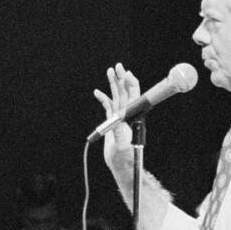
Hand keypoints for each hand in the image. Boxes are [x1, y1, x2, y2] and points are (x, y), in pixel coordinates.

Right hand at [92, 63, 141, 177]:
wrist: (119, 164)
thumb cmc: (124, 156)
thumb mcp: (122, 145)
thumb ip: (120, 134)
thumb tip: (118, 124)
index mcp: (131, 117)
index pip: (133, 96)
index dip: (131, 84)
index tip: (126, 73)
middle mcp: (126, 114)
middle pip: (125, 92)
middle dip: (121, 78)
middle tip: (118, 66)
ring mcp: (119, 117)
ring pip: (116, 96)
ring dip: (113, 84)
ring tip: (110, 70)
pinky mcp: (112, 121)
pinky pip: (108, 106)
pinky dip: (103, 98)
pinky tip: (97, 92)